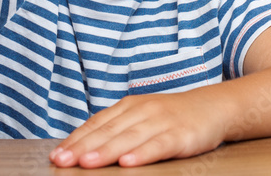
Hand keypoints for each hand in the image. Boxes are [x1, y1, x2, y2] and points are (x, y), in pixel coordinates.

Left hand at [48, 88, 228, 168]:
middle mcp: (142, 111)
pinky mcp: (180, 135)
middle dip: (82, 147)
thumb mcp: (142, 117)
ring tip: (87, 163)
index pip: (96, 123)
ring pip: (128, 138)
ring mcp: (161, 122)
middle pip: (107, 131)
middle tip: (62, 161)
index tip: (56, 155)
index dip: (76, 139)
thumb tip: (84, 148)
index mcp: (128, 106)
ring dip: (106, 151)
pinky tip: (128, 163)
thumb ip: (117, 130)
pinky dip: (142, 154)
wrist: (214, 107)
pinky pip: (158, 145)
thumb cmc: (173, 117)